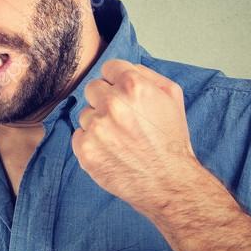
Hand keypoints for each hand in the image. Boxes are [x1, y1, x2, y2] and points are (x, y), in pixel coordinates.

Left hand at [71, 59, 204, 213]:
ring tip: (120, 139)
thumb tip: (125, 68)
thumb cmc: (171, 140)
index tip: (123, 95)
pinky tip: (110, 151)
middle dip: (105, 100)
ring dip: (98, 123)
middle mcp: (112, 104)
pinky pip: (78, 136)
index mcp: (133, 86)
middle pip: (92, 88)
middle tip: (122, 119)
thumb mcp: (172, 96)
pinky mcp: (85, 150)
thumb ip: (147, 74)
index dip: (116, 81)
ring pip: (85, 114)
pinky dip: (91, 143)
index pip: (108, 68)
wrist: (168, 182)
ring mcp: (96, 128)